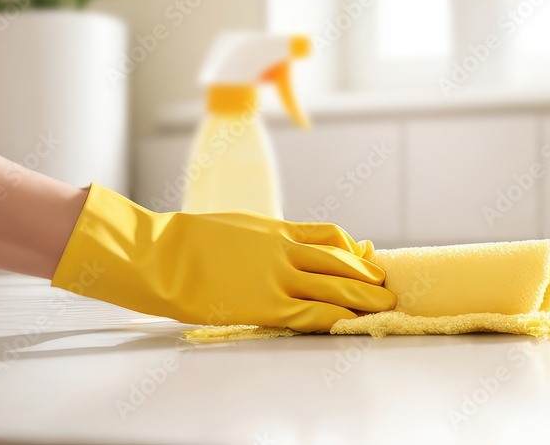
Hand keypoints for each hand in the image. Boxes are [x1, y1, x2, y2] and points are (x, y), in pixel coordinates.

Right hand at [51, 184, 395, 331]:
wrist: (162, 257)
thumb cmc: (192, 243)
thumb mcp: (240, 228)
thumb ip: (273, 237)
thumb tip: (296, 244)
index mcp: (277, 230)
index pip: (332, 237)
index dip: (354, 250)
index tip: (368, 258)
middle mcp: (285, 252)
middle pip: (341, 263)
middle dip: (368, 277)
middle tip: (387, 286)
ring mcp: (277, 278)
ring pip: (334, 286)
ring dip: (362, 297)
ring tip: (381, 306)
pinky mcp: (266, 306)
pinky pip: (311, 312)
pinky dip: (334, 316)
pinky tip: (348, 321)